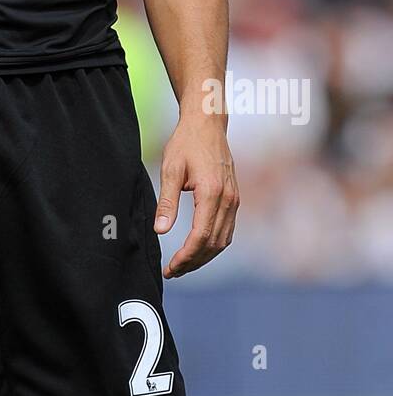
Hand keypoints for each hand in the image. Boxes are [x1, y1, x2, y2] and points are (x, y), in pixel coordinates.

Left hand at [154, 115, 238, 277]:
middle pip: (214, 243)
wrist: (208, 123)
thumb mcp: (171, 169)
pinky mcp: (234, 198)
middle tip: (173, 271)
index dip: (186, 256)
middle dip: (193, 262)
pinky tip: (198, 248)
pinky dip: (213, 245)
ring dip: (204, 256)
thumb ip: (167, 202)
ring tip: (183, 265)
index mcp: (212, 193)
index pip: (201, 236)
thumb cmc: (186, 143)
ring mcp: (235, 199)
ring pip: (223, 240)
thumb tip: (161, 230)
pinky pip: (227, 230)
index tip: (171, 267)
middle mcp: (229, 199)